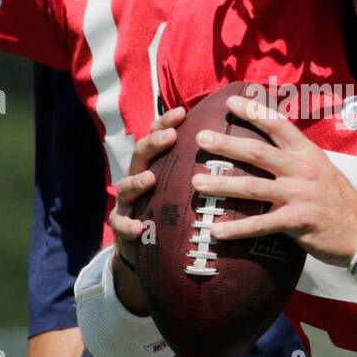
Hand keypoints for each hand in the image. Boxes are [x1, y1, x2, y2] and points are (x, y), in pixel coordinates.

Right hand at [109, 106, 186, 306]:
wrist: (144, 244)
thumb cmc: (171, 207)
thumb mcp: (182, 184)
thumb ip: (199, 167)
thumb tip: (235, 145)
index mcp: (154, 164)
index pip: (157, 136)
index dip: (167, 123)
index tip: (183, 112)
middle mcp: (137, 177)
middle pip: (140, 155)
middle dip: (153, 143)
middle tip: (170, 137)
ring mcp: (126, 201)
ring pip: (125, 187)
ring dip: (136, 182)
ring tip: (150, 179)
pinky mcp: (121, 225)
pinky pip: (120, 224)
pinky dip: (127, 225)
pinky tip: (139, 228)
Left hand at [191, 94, 356, 266]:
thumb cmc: (339, 202)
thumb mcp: (323, 170)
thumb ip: (297, 159)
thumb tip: (269, 150)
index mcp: (308, 153)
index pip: (278, 125)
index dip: (253, 111)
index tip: (231, 102)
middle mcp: (302, 170)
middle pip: (257, 151)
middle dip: (226, 143)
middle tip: (200, 138)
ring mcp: (299, 195)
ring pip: (252, 186)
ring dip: (221, 184)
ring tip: (196, 183)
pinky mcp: (297, 221)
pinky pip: (260, 224)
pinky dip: (236, 228)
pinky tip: (215, 230)